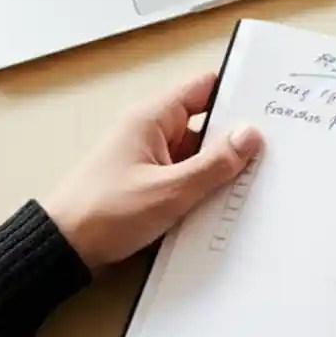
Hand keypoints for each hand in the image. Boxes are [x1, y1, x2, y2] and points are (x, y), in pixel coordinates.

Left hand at [43, 72, 263, 270]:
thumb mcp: (169, 190)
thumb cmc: (105, 213)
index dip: (237, 92)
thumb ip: (214, 164)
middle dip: (234, 136)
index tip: (270, 104)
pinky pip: (185, 175)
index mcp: (152, 117)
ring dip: (219, 166)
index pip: (204, 87)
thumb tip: (250, 135)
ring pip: (197, 152)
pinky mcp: (148, 182)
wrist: (62, 249)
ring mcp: (150, 157)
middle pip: (205, 121)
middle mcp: (151, 131)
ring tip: (255, 177)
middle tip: (273, 147)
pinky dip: (203, 185)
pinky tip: (225, 200)